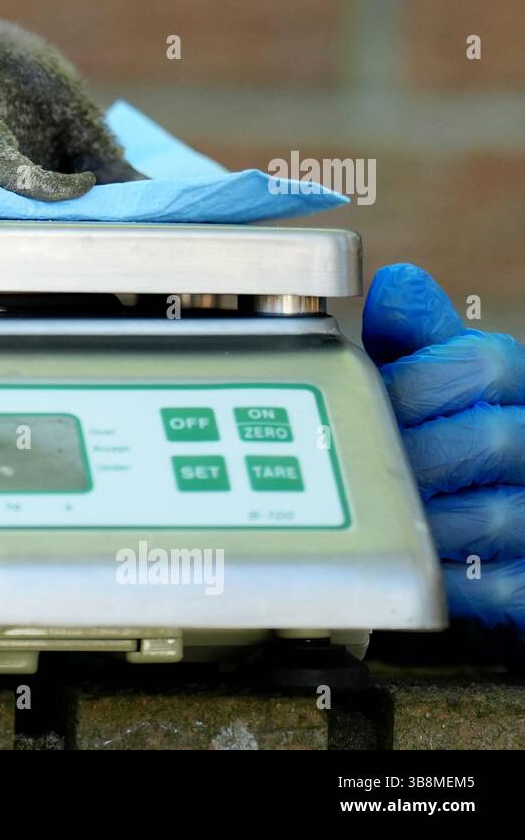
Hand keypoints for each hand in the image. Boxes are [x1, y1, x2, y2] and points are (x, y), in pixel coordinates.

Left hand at [363, 264, 524, 630]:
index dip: (413, 385)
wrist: (493, 528)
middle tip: (363, 471)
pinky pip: (502, 587)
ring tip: (383, 520)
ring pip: (493, 516)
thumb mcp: (435, 384)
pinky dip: (450, 580)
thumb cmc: (451, 445)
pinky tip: (417, 568)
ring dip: (424, 522)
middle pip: (486, 439)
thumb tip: (396, 285)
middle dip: (411, 458)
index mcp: (515, 385)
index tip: (371, 403)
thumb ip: (415, 340)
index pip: (482, 363)